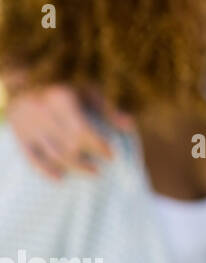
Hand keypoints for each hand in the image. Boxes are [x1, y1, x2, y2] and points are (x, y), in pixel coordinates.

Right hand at [2, 82, 130, 179]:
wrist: (25, 84)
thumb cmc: (65, 86)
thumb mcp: (88, 91)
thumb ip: (107, 109)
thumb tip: (129, 126)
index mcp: (61, 98)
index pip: (82, 129)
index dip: (99, 145)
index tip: (112, 155)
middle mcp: (42, 112)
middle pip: (68, 144)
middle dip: (87, 159)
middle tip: (101, 169)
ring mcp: (29, 125)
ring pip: (53, 152)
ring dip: (73, 166)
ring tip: (93, 173)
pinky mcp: (19, 135)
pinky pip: (31, 157)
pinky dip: (45, 170)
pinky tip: (60, 178)